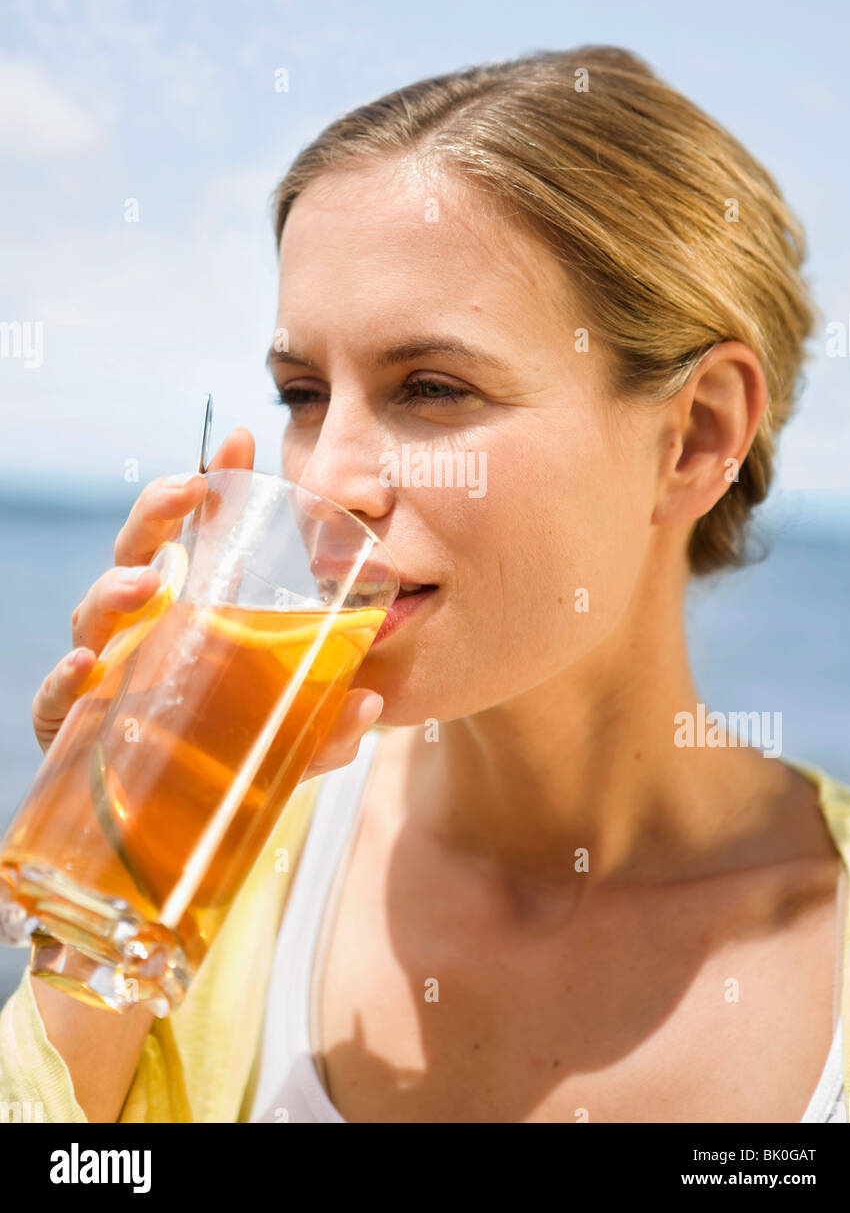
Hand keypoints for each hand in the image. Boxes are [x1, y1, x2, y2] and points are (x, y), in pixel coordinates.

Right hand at [31, 428, 384, 770]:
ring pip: (90, 620)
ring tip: (142, 583)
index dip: (209, 485)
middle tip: (186, 492)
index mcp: (187, 613)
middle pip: (134, 557)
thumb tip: (369, 703)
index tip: (240, 438)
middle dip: (155, 518)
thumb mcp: (282, 734)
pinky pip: (54, 702)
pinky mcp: (70, 732)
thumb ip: (322, 722)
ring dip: (111, 592)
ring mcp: (101, 676)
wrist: (165, 836)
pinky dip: (61, 683)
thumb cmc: (222, 756)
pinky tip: (84, 670)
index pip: (191, 538)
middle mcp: (138, 634)